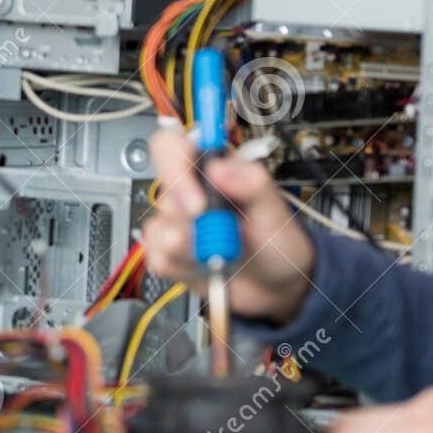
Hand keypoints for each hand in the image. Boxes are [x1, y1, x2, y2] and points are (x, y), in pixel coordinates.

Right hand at [140, 127, 315, 323]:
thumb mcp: (275, 210)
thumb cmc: (274, 240)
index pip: (170, 147)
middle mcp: (186, 192)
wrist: (274, 284)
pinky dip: (185, 268)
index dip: (174, 168)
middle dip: (192, 221)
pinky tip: (207, 266)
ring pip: (158, 229)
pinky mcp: (167, 253)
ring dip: (194, 248)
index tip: (198, 202)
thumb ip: (252, 183)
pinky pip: (158, 259)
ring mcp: (174, 223)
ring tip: (222, 254)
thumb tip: (220, 169)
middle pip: (162, 191)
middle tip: (222, 235)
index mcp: (209, 168)